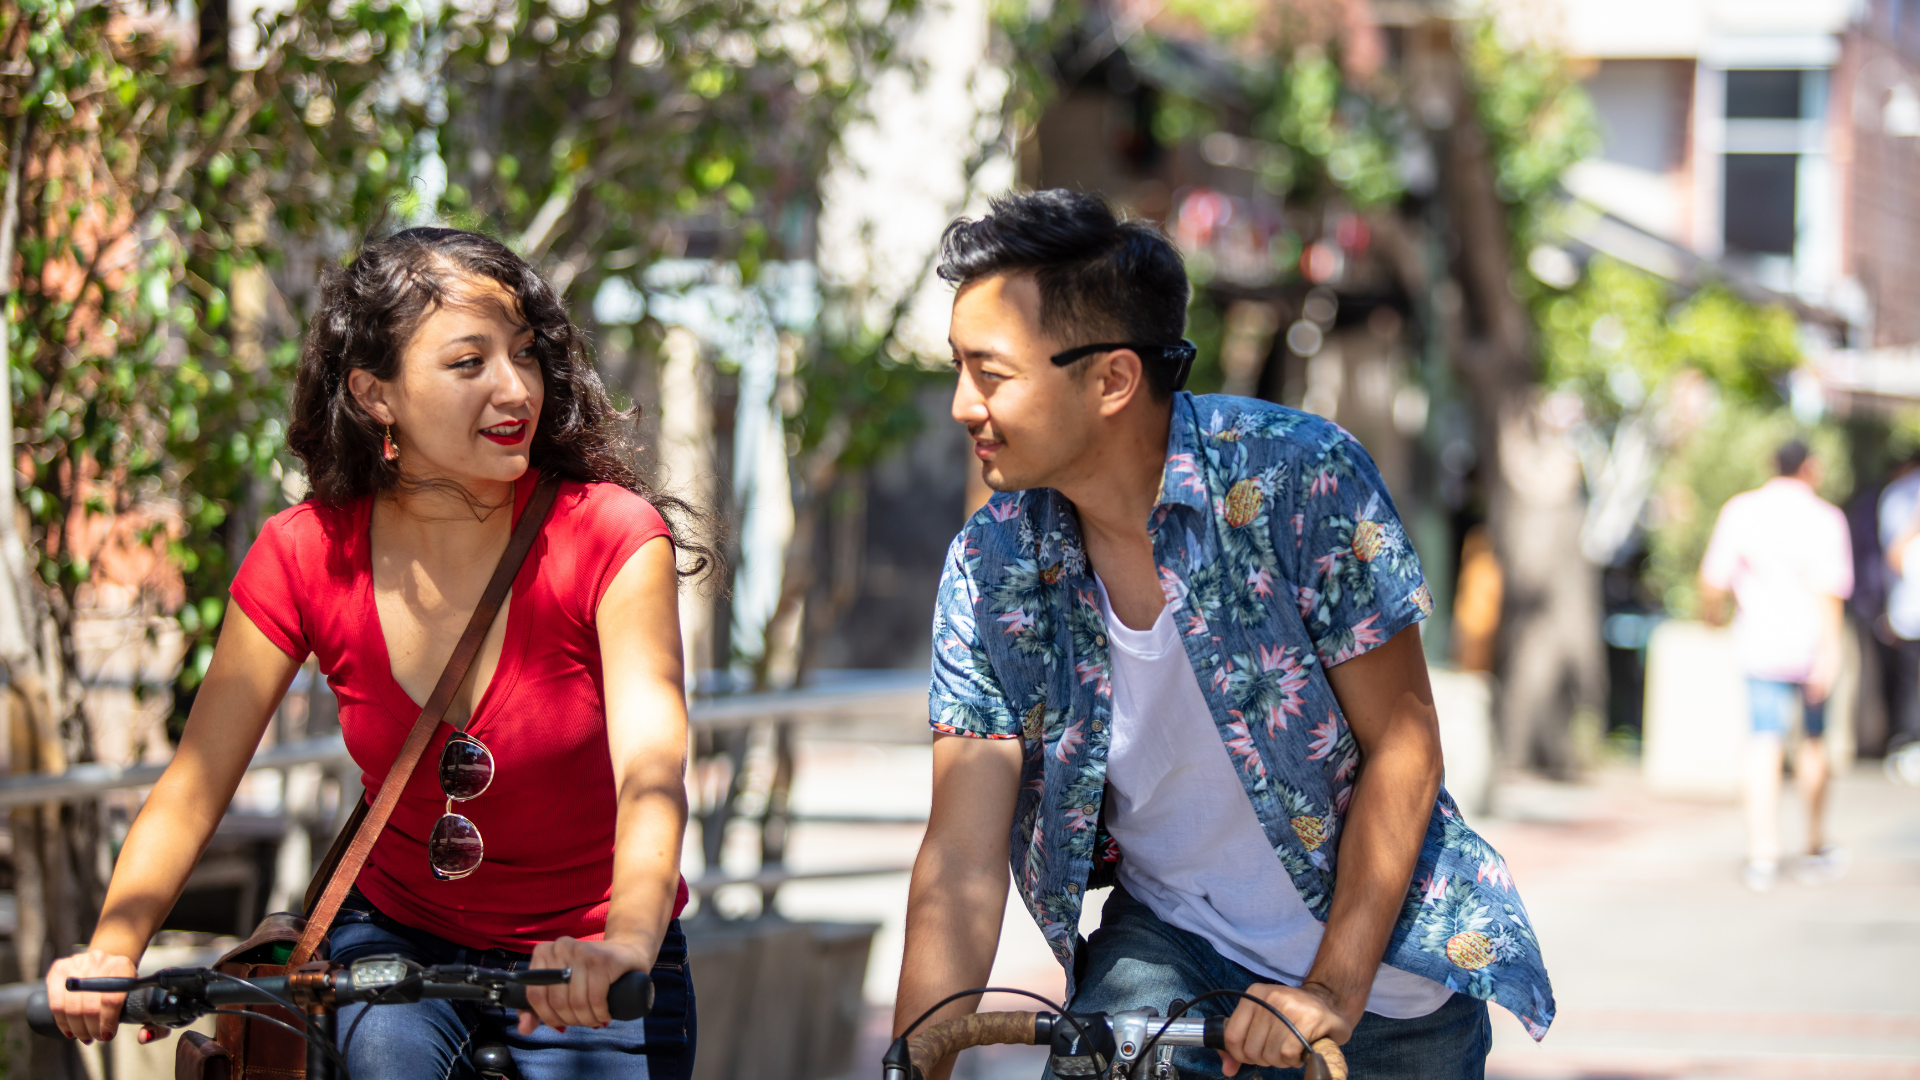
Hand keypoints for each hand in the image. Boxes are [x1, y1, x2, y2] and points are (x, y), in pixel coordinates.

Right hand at [45, 949, 164, 1044]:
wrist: (107, 963)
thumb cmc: (126, 987)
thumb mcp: (144, 997)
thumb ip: (154, 1022)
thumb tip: (143, 1037)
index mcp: (122, 966)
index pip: (112, 999)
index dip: (107, 1022)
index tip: (107, 1035)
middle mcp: (99, 960)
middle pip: (90, 1005)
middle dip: (91, 1029)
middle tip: (95, 1037)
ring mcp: (77, 963)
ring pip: (71, 1005)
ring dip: (76, 1028)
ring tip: (83, 1036)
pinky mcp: (59, 968)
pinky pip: (55, 1000)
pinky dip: (61, 1020)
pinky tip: (69, 1030)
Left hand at [516, 937, 652, 1035]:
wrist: (626, 952)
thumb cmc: (589, 973)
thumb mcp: (561, 987)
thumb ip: (537, 1008)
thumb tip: (524, 1029)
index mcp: (543, 951)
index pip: (535, 995)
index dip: (547, 1017)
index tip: (561, 1024)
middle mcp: (560, 947)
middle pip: (558, 1001)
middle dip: (571, 1020)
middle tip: (583, 1022)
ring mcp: (582, 951)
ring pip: (577, 1002)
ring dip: (588, 1020)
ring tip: (595, 1020)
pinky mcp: (603, 959)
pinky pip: (596, 999)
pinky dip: (600, 1013)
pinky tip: (604, 1015)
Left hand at [1218, 982, 1353, 1074]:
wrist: (1331, 1003)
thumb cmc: (1292, 1017)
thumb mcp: (1262, 1022)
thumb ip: (1241, 1044)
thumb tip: (1227, 1069)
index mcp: (1254, 995)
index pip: (1232, 1035)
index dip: (1241, 1054)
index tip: (1255, 1055)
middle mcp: (1270, 997)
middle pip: (1251, 1049)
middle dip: (1265, 1058)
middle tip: (1280, 1049)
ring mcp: (1290, 1006)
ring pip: (1270, 1054)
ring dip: (1282, 1060)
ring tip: (1292, 1048)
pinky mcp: (1309, 1019)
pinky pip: (1288, 1053)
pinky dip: (1293, 1060)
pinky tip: (1301, 1050)